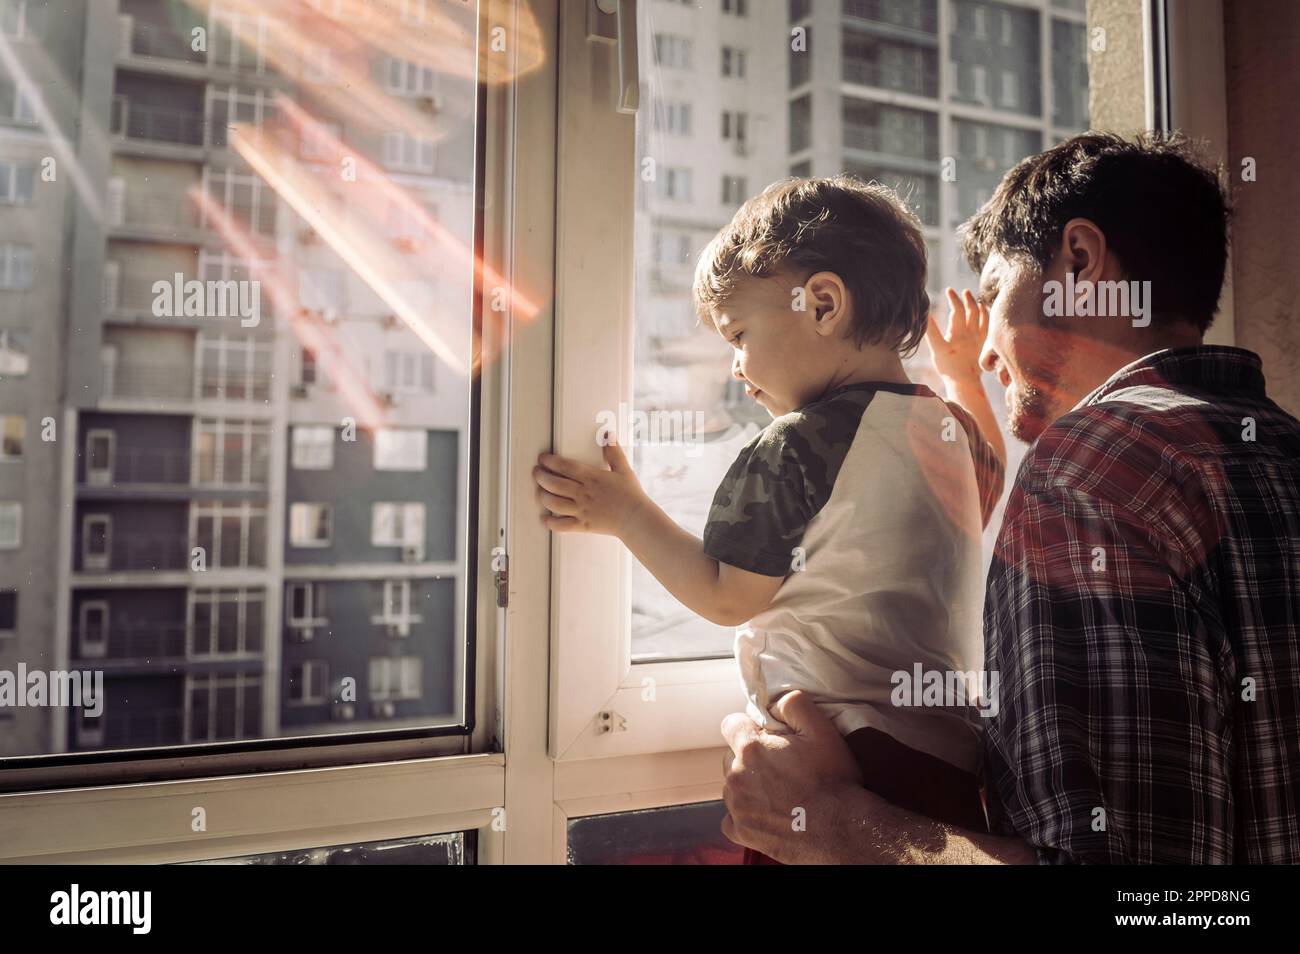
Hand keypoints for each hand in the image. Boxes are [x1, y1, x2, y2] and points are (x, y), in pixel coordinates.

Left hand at [533, 441, 647, 537]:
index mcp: (592, 478)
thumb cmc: (631, 494)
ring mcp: (582, 510)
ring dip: (543, 497)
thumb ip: (613, 452)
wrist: (636, 518)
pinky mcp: (583, 525)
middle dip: (541, 477)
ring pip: (554, 503)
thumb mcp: (623, 469)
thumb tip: (608, 434)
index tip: (542, 458)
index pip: (565, 467)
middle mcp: (583, 493)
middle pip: (555, 484)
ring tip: (539, 491)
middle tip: (536, 472)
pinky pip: (562, 525)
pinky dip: (550, 523)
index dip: (550, 461)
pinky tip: (544, 518)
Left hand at [720, 691, 864, 863]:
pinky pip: (732, 817)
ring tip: (780, 793)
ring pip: (733, 786)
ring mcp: (737, 806)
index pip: (731, 724)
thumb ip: (793, 704)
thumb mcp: (821, 729)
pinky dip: (747, 815)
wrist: (841, 830)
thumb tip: (774, 703)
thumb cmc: (832, 779)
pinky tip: (770, 814)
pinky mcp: (741, 832)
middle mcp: (736, 776)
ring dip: (749, 786)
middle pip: (731, 756)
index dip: (750, 727)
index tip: (769, 737)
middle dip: (750, 758)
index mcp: (751, 748)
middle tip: (781, 767)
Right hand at [926, 288, 988, 380]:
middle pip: (970, 310)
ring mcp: (979, 338)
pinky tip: (983, 308)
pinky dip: (985, 314)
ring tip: (970, 296)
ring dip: (975, 304)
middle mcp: (970, 334)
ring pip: (980, 316)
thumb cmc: (947, 367)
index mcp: (957, 335)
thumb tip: (925, 315)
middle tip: (958, 291)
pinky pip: (987, 324)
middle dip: (964, 298)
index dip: (953, 298)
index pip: (957, 311)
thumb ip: (931, 331)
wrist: (964, 381)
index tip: (948, 290)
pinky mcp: (984, 343)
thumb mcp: (936, 350)